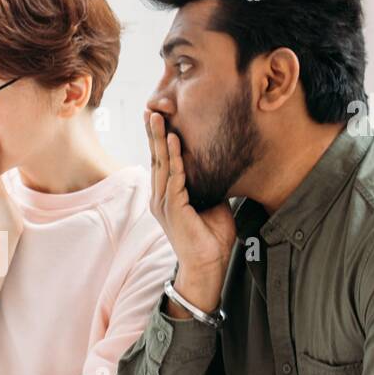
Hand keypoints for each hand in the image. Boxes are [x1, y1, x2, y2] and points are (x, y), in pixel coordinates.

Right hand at [146, 111, 235, 310]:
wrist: (208, 266)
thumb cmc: (211, 239)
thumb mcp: (213, 204)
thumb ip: (210, 185)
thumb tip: (223, 166)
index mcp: (166, 196)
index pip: (162, 162)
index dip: (159, 139)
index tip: (158, 117)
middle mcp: (160, 197)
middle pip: (156, 158)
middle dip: (153, 132)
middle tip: (151, 108)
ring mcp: (163, 203)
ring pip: (161, 164)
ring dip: (159, 138)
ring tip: (158, 117)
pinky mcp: (172, 209)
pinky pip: (173, 178)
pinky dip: (175, 158)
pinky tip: (174, 141)